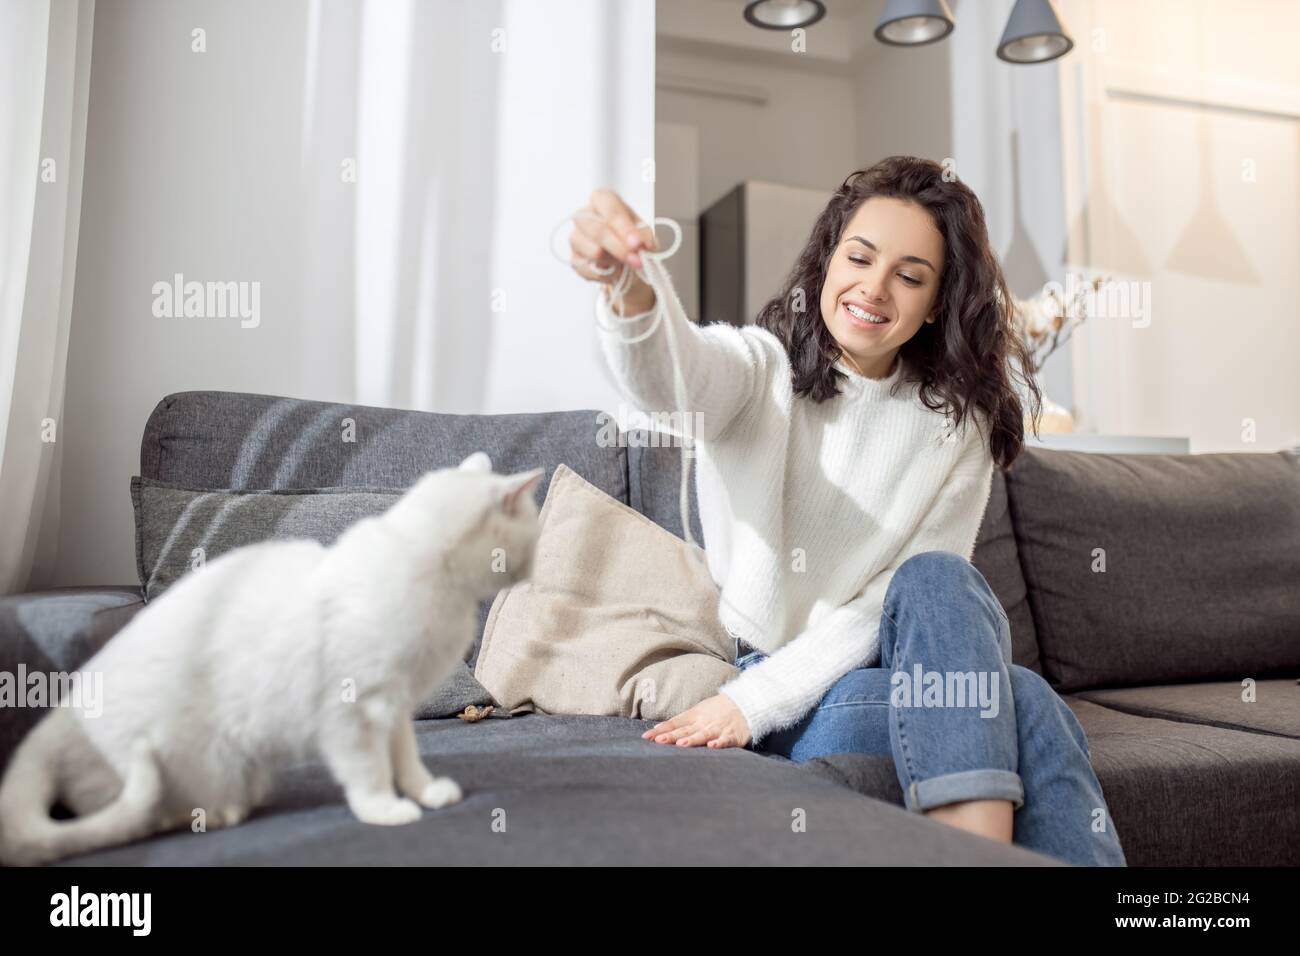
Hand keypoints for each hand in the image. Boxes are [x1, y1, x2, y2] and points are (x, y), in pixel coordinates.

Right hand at [567, 188, 657, 314]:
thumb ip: (643, 236)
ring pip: (592, 251)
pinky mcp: (574, 259)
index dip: (624, 227)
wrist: (627, 262)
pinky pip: (589, 269)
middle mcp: (584, 215)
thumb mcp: (645, 234)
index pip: (610, 209)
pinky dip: (606, 274)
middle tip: (636, 260)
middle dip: (618, 248)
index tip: (636, 243)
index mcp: (602, 201)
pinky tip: (615, 271)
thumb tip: (640, 244)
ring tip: (625, 264)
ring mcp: (576, 237)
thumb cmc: (633, 240)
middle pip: (597, 230)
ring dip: (613, 262)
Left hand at [640, 694, 752, 749]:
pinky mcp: (733, 735)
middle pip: (686, 730)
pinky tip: (712, 746)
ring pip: (703, 734)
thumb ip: (682, 722)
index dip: (661, 730)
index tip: (646, 737)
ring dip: (692, 739)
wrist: (745, 703)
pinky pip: (726, 740)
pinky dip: (719, 743)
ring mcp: (718, 728)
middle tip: (658, 741)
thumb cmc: (718, 709)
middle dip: (671, 736)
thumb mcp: (699, 711)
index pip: (674, 723)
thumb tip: (659, 731)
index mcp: (694, 715)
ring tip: (681, 744)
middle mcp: (704, 722)